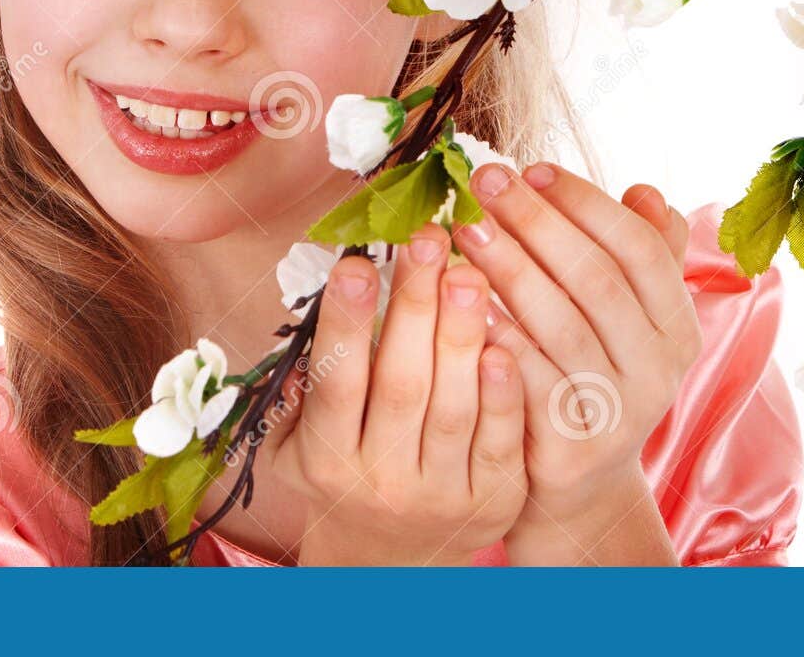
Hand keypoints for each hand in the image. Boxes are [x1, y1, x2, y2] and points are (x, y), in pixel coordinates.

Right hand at [268, 222, 526, 565]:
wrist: (391, 562)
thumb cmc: (344, 471)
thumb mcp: (298, 442)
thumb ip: (301, 383)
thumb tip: (316, 307)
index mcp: (327, 459)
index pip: (335, 384)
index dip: (344, 322)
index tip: (355, 260)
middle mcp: (381, 482)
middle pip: (401, 386)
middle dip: (414, 307)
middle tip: (428, 240)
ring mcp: (442, 496)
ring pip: (453, 408)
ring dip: (462, 335)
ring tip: (470, 271)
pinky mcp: (494, 502)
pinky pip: (501, 440)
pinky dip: (504, 392)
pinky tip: (505, 341)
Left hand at [452, 161, 700, 563]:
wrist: (576, 487)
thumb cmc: (591, 374)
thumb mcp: (627, 319)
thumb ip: (640, 256)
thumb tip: (645, 191)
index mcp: (677, 327)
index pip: (639, 247)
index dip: (585, 202)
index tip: (531, 169)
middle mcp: (658, 371)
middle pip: (597, 280)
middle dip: (537, 222)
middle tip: (484, 183)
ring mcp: (617, 413)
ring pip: (561, 324)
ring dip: (509, 269)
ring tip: (464, 230)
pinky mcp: (570, 447)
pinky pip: (528, 377)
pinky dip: (496, 333)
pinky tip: (461, 299)